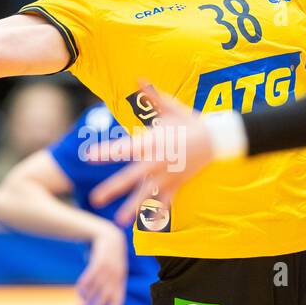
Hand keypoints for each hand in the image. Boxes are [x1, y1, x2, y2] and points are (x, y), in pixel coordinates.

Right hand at [76, 222, 127, 304]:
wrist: (108, 234)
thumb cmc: (107, 255)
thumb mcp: (110, 269)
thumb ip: (105, 283)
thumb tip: (92, 300)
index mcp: (121, 278)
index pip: (119, 297)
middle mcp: (116, 274)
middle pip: (108, 294)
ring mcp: (108, 266)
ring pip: (99, 286)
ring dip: (90, 298)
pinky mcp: (100, 259)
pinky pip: (92, 275)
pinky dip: (86, 285)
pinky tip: (79, 293)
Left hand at [89, 84, 215, 225]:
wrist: (217, 138)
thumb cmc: (190, 121)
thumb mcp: (171, 107)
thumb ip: (152, 97)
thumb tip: (139, 79)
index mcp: (152, 142)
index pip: (124, 148)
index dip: (106, 152)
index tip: (89, 156)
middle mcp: (158, 161)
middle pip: (132, 178)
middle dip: (114, 189)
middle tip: (95, 199)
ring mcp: (168, 175)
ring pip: (147, 195)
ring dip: (133, 208)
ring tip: (119, 221)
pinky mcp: (178, 184)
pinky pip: (167, 201)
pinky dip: (158, 214)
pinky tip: (148, 226)